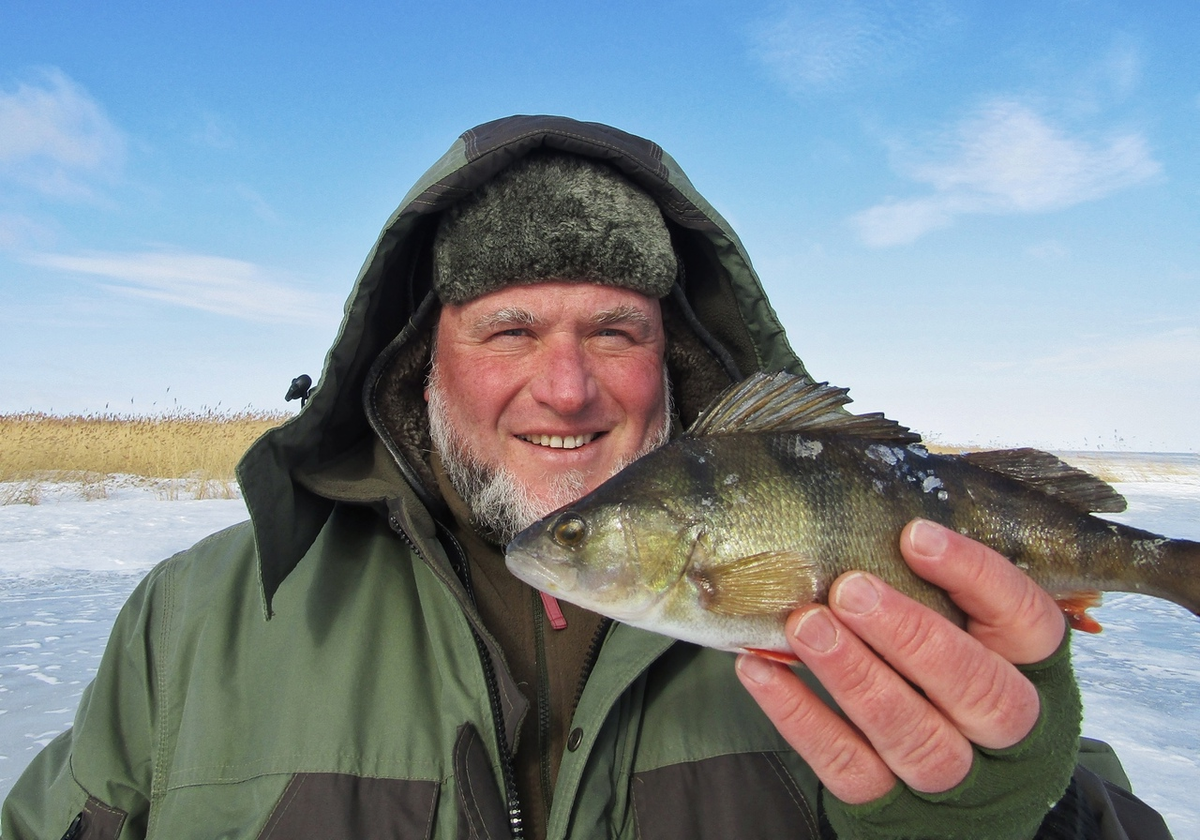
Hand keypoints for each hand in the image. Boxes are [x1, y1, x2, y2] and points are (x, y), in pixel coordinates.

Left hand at [735, 519, 1066, 804]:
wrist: (942, 796)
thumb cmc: (941, 673)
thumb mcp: (963, 627)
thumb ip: (938, 585)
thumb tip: (876, 504)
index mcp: (1031, 671)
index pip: (1028, 621)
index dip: (977, 576)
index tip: (914, 533)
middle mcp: (1005, 731)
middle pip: (980, 689)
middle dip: (913, 634)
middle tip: (850, 588)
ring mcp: (952, 779)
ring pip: (917, 737)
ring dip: (856, 675)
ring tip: (804, 624)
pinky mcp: (891, 808)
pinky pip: (849, 769)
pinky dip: (801, 717)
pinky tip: (760, 668)